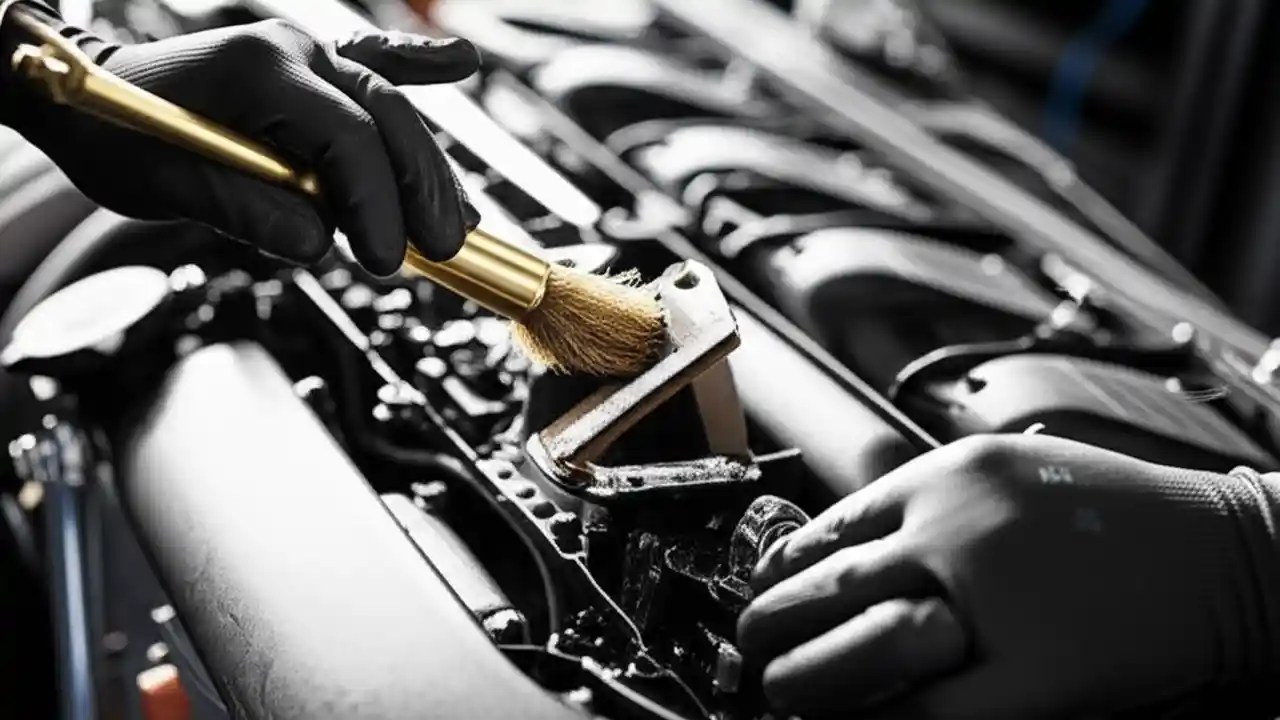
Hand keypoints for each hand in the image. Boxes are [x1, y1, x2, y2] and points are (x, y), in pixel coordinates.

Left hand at [0, 5, 479, 275]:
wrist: (90, 92)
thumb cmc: (116, 130)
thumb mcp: (165, 181)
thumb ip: (244, 211)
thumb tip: (317, 246)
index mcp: (257, 69)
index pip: (346, 137)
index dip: (375, 202)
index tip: (383, 258)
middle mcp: (294, 50)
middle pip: (386, 119)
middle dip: (421, 189)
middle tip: (441, 248)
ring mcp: (306, 53)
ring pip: (391, 107)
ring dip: (428, 166)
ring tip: (458, 219)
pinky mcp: (310, 69)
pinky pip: (374, 63)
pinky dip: (419, 66)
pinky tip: (459, 62)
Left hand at [738, 434, 1279, 718]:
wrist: (1219, 554)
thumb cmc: (1118, 513)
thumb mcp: (1007, 470)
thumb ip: (927, 502)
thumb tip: (846, 550)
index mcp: (944, 478)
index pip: (827, 529)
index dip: (778, 574)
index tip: (762, 598)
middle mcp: (956, 529)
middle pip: (824, 589)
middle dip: (770, 629)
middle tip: (752, 655)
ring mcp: (990, 601)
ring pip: (858, 649)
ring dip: (806, 680)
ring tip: (783, 693)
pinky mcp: (1031, 673)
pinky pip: (928, 712)